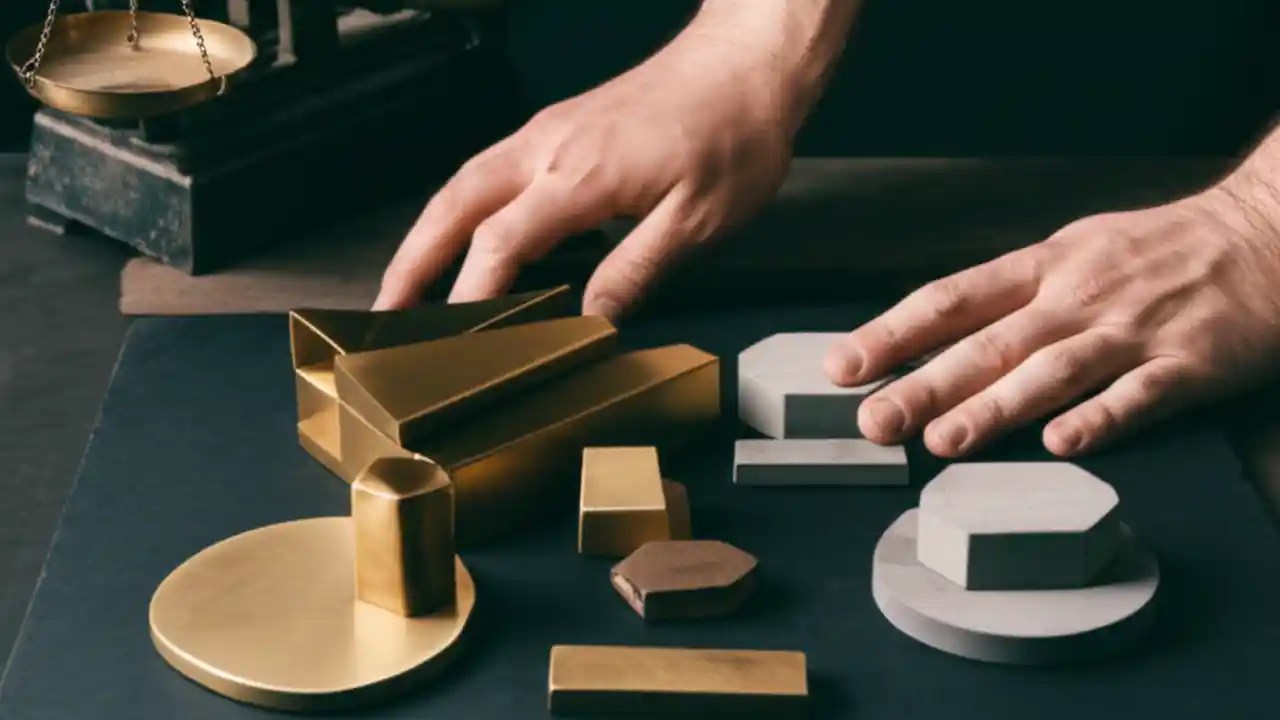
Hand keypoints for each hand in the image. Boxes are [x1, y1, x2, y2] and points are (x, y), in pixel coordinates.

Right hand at [372, 17, 798, 317]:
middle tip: (384, 310)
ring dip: (427, 232)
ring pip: (465, 183)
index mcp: (582, 175)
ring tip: (406, 282)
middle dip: (412, 261)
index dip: (470, 294)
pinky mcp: (561, 128)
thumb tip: (592, 319)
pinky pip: (490, 170)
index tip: (451, 340)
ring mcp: (550, 133)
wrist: (746, 61)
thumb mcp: (700, 219)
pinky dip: (461, 209)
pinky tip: (465, 235)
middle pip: (455, 205)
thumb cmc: (733, 132)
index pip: (502, 242)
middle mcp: (550, 148)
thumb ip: (635, 270)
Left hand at [825, 174, 1279, 457]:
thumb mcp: (1073, 251)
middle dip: (924, 385)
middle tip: (873, 421)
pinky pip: (1137, 396)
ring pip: (1052, 372)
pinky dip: (1099, 419)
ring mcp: (1132, 331)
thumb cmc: (1157, 250)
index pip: (951, 300)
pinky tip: (1062, 443)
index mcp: (1043, 267)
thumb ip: (1010, 295)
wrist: (1269, 232)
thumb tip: (931, 332)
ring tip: (944, 442)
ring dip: (995, 409)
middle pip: (989, 344)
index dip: (893, 334)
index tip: (843, 366)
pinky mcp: (1187, 364)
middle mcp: (1078, 296)